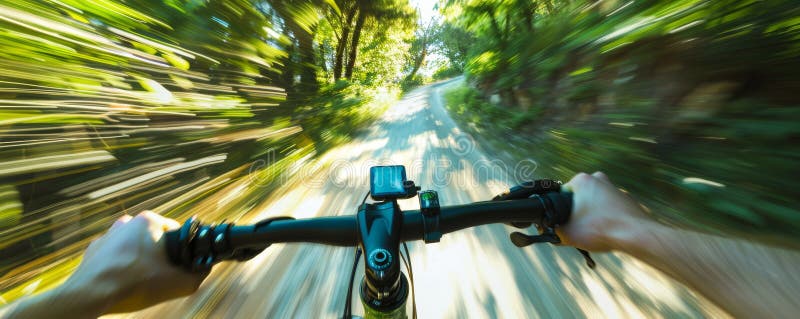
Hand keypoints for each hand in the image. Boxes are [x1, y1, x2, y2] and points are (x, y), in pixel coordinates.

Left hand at [60, 211, 207, 314]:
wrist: (91, 295)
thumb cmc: (134, 284)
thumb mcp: (180, 283)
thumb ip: (199, 274)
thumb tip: (204, 270)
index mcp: (150, 221)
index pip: (176, 232)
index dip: (181, 252)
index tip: (177, 267)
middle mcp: (128, 222)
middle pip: (154, 239)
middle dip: (158, 257)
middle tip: (159, 277)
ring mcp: (108, 235)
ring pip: (134, 247)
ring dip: (139, 261)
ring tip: (139, 281)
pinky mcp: (94, 250)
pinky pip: (115, 257)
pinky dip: (120, 267)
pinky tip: (122, 282)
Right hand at [557, 172, 652, 251]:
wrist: (636, 235)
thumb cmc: (601, 229)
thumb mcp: (566, 233)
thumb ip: (552, 230)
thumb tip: (548, 230)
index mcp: (582, 180)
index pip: (562, 194)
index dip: (559, 211)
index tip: (563, 224)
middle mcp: (599, 179)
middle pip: (579, 199)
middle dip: (577, 214)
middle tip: (578, 230)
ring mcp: (615, 189)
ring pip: (595, 204)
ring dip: (592, 217)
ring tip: (593, 234)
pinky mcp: (627, 200)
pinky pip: (610, 210)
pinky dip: (607, 220)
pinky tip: (607, 233)